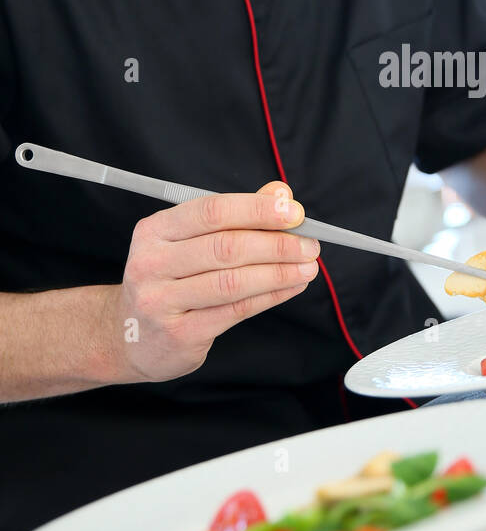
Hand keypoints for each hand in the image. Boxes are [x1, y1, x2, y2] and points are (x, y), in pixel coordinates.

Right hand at [110, 182, 318, 382]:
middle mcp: (152, 263)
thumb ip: (234, 216)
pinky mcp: (179, 333)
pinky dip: (270, 296)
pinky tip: (291, 287)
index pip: (212, 212)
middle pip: (226, 247)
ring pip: (233, 282)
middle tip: (310, 244)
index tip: (294, 211)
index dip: (257, 210)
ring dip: (279, 272)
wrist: (128, 338)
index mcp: (155, 230)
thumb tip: (280, 192)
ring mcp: (162, 301)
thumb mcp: (189, 242)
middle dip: (277, 244)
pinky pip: (235, 310)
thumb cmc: (169, 281)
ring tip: (308, 267)